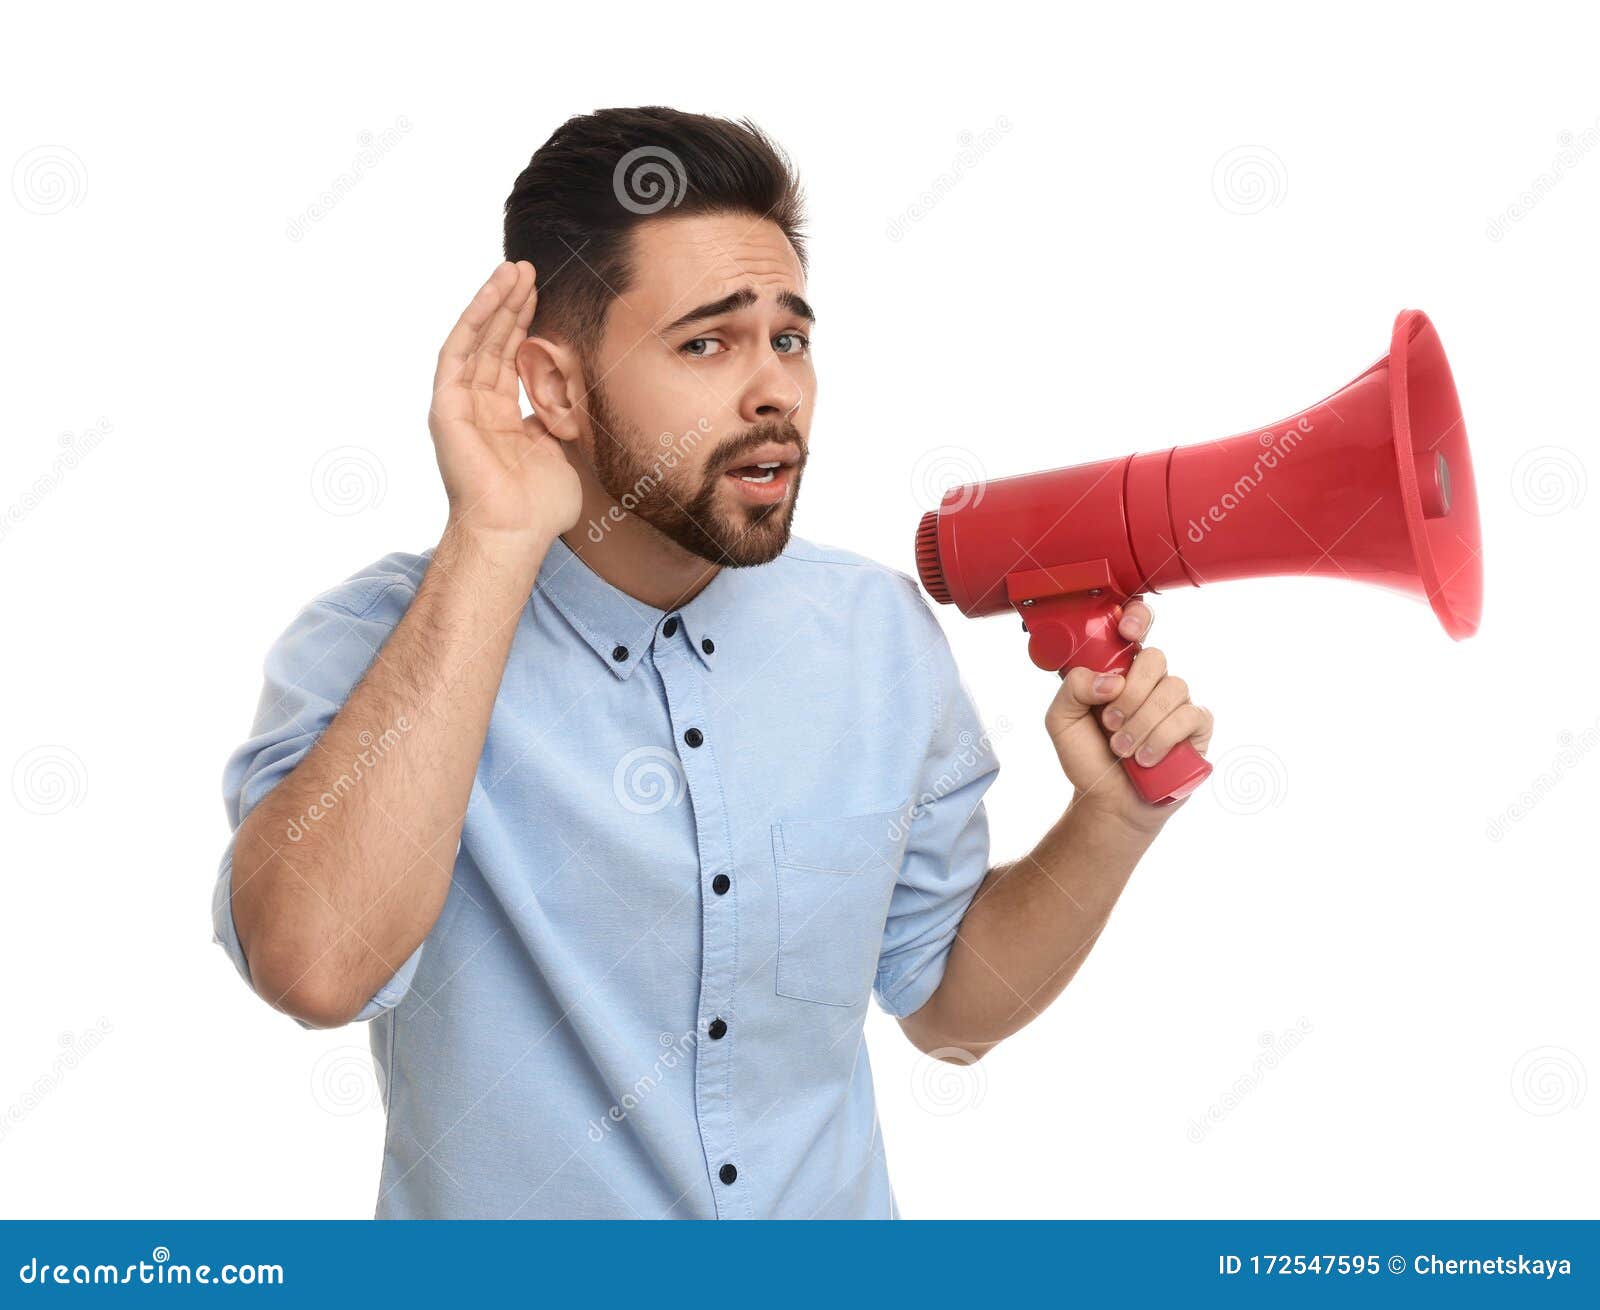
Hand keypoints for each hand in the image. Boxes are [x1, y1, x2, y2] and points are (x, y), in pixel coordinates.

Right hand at [429, 261, 581, 553]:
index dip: (524, 324)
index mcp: (499, 418)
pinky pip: (458, 352)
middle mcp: (475, 407)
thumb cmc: (541, 507)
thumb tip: (572, 397)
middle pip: (492, 342)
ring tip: (514, 269)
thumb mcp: (559, 451)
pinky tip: (492, 293)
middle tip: (529, 268)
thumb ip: (558, 420)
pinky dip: (474, 319)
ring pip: (475, 339)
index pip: (510, 358)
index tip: (542, 294)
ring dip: (493, 302)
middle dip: (511, 304)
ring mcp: (458, 406)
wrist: (516, 532)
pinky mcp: (446, 407)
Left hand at [1043, 600, 1213, 831]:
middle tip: (1110, 723)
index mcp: (1120, 671)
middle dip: (1130, 693)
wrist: (1107, 802)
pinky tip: (1146, 757)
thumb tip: (1111, 679)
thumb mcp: (1061, 721)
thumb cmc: (1088, 758)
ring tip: (1122, 750)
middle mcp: (1151, 682)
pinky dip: (1163, 737)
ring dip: (1142, 722)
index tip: (1126, 633)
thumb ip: (1072, 689)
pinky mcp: (1196, 729)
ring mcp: (1177, 704)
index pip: (1138, 627)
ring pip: (1173, 689)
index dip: (1138, 619)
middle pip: (1156, 659)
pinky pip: (1191, 716)